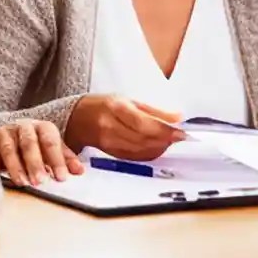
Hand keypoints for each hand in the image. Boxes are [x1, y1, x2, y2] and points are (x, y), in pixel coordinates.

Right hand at [0, 119, 82, 186]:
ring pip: (10, 149)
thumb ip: (66, 160)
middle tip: (40, 182)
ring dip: (16, 167)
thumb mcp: (53, 150)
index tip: (61, 178)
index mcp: (43, 127)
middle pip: (30, 144)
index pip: (51, 142)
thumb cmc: (37, 145)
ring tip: (22, 182)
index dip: (57, 160)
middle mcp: (24, 127)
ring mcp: (6, 132)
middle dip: (35, 164)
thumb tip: (79, 171)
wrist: (12, 133)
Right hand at [64, 94, 185, 160]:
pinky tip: (157, 148)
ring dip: (159, 147)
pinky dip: (149, 154)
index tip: (181, 132)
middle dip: (165, 140)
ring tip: (170, 141)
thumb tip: (177, 118)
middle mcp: (110, 126)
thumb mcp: (128, 100)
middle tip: (180, 137)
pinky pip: (134, 157)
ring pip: (140, 150)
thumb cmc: (103, 105)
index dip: (164, 130)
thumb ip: (153, 111)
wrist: (77, 118)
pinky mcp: (110, 153)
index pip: (144, 123)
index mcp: (115, 108)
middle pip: (143, 139)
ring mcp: (109, 142)